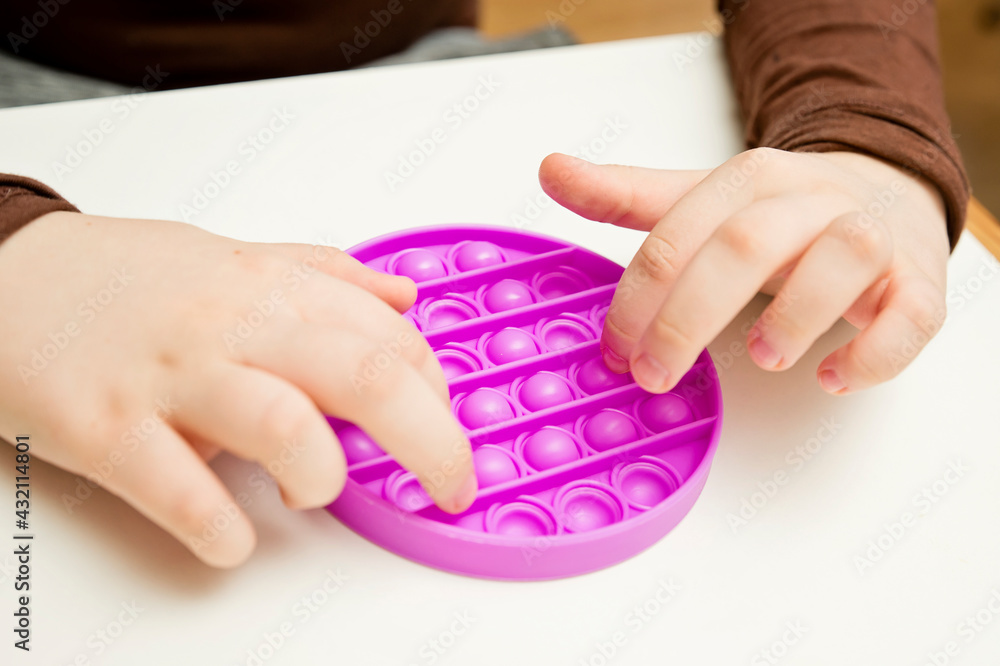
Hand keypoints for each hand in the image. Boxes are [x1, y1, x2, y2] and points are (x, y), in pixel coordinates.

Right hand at [0, 212, 475, 566]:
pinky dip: (222, 529)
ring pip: (285, 426)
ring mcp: (167, 376)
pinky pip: (180, 491)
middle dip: (433, 442)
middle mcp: (230, 325)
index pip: (389, 339)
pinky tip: (234, 538)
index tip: (446, 428)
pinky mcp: (103, 427)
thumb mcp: (236, 256)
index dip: (436, 393)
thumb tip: (404, 298)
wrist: (4, 272)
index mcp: (268, 286)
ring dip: (322, 476)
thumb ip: (325, 275)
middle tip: (453, 486)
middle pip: (365, 378)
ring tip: (315, 490)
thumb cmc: (128, 278)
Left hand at [539, 148, 949, 394]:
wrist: (883, 196)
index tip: (614, 350)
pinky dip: (874, 351)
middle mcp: (809, 201)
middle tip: (655, 374)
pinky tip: (831, 376)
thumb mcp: (699, 200)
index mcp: (748, 181)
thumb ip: (627, 195)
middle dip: (689, 317)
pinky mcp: (916, 284)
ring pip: (842, 259)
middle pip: (745, 245)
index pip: (679, 234)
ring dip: (795, 316)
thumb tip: (551, 171)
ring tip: (761, 358)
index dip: (638, 298)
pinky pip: (909, 315)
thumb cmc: (780, 215)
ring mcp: (869, 238)